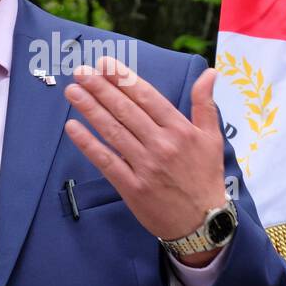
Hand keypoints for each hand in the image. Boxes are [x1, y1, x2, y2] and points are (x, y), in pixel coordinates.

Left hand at [63, 56, 226, 251]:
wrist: (202, 222)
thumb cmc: (205, 177)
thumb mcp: (212, 138)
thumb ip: (205, 104)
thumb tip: (209, 72)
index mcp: (180, 130)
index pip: (147, 97)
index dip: (124, 79)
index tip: (105, 63)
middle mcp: (162, 145)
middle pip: (126, 111)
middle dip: (100, 88)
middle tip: (80, 72)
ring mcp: (145, 166)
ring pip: (113, 131)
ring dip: (90, 109)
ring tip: (72, 91)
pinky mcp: (132, 187)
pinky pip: (106, 161)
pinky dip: (88, 143)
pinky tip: (73, 127)